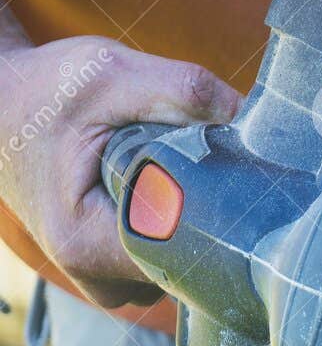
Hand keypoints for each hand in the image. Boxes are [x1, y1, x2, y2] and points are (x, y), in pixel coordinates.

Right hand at [0, 34, 240, 307]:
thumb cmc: (48, 88)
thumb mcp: (111, 71)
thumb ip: (181, 89)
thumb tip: (248, 114)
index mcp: (85, 242)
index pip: (182, 262)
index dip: (222, 226)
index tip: (244, 188)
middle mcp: (88, 270)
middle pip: (183, 273)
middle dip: (213, 227)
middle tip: (229, 179)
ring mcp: (95, 270)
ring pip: (171, 271)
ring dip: (194, 231)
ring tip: (196, 180)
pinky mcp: (103, 257)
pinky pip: (156, 261)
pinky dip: (174, 230)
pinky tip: (179, 190)